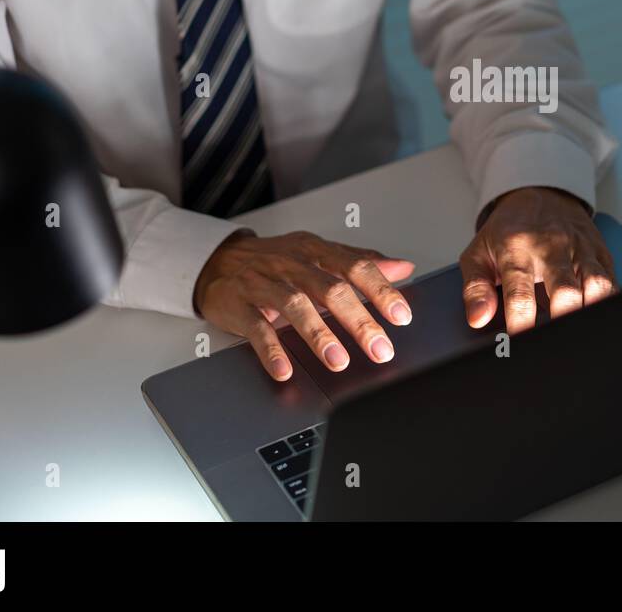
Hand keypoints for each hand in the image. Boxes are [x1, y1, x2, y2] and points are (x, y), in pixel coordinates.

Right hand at [194, 231, 414, 381]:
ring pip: (295, 306)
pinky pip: (256, 327)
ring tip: (338, 361)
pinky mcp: (239, 305)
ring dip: (318, 335)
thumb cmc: (276, 260)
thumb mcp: (319, 254)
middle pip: (330, 289)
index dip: (379, 290)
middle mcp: (292, 264)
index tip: (401, 315)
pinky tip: (285, 369)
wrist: (218, 261)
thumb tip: (403, 267)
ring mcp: (264, 283)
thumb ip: (361, 261)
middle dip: (357, 321)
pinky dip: (271, 350)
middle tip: (379, 348)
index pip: (355, 267)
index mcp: (316, 251)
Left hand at [458, 187, 615, 333]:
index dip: (520, 323)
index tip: (518, 344)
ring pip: (596, 284)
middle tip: (553, 343)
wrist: (540, 193)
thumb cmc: (508, 229)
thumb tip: (478, 318)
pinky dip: (609, 302)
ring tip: (579, 333)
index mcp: (516, 249)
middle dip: (563, 320)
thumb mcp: (479, 252)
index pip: (519, 292)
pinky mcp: (600, 251)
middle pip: (565, 291)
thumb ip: (475, 288)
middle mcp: (551, 247)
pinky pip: (612, 280)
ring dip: (590, 312)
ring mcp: (579, 248)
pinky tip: (598, 316)